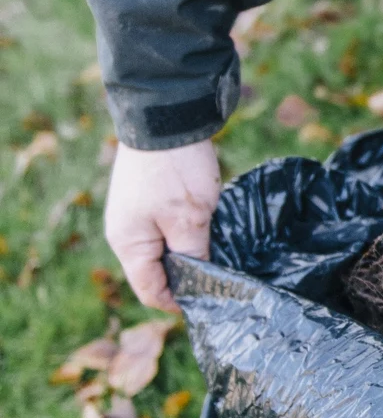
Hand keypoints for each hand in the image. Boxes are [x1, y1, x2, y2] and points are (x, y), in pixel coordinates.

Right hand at [104, 139, 220, 310]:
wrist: (166, 116)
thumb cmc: (176, 170)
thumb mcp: (191, 219)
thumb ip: (193, 256)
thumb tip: (199, 285)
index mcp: (129, 244)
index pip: (151, 292)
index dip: (180, 302)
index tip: (212, 301)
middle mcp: (125, 234)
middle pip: (156, 273)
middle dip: (186, 278)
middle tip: (221, 277)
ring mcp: (135, 215)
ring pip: (163, 251)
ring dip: (189, 253)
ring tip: (219, 253)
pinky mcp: (147, 200)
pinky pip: (165, 230)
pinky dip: (185, 234)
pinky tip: (208, 230)